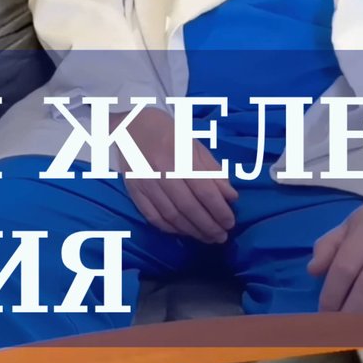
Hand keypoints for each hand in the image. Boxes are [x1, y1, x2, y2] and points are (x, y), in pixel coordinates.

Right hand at [118, 106, 236, 243]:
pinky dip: (171, 228)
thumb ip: (213, 172)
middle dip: (208, 226)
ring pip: (171, 216)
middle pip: (188, 207)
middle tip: (222, 236)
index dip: (219, 210)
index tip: (231, 222)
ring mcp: (144, 183)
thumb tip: (231, 197)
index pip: (204, 191)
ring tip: (207, 237)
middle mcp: (160, 171)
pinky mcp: (133, 191)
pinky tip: (184, 232)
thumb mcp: (195, 146)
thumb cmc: (169, 134)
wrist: (132, 125)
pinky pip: (153, 217)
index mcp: (179, 156)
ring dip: (192, 231)